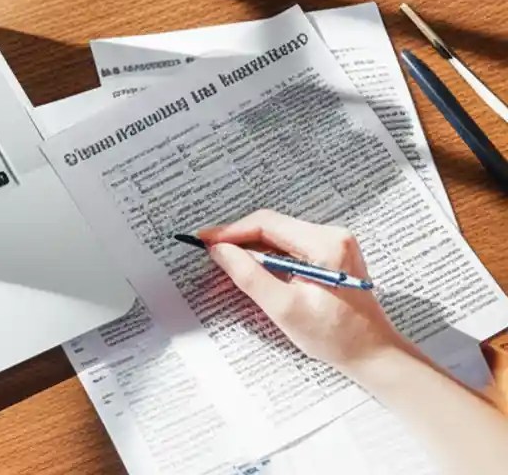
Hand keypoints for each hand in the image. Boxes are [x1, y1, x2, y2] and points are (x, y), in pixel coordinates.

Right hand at [197, 210, 415, 375]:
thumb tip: (219, 250)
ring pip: (280, 236)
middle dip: (240, 238)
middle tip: (211, 251)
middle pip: (273, 226)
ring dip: (253, 248)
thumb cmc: (334, 337)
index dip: (231, 231)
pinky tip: (255, 269)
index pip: (267, 224)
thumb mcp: (284, 308)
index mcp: (326, 244)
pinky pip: (290, 246)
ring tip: (229, 262)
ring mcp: (334, 243)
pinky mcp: (332, 253)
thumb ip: (249, 275)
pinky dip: (269, 255)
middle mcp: (333, 235)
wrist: (372, 353)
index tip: (204, 240)